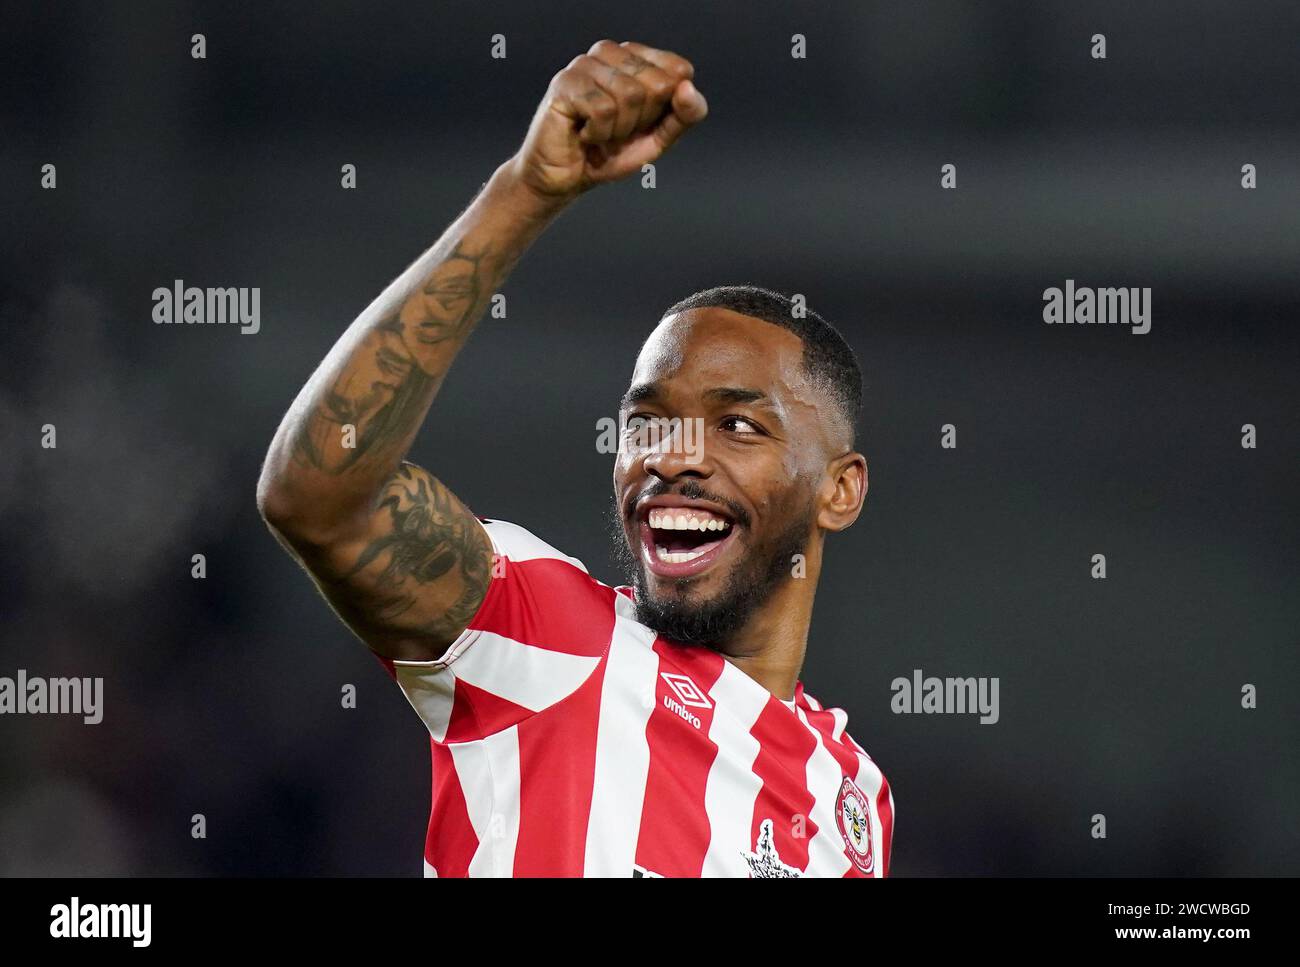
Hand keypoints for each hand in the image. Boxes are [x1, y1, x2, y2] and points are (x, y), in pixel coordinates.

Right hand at [509, 40, 707, 200]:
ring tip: (599, 133)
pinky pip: (604, 110)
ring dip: (618, 130)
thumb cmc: (608, 154)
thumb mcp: (658, 139)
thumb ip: (684, 116)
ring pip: (631, 95)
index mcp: (636, 58)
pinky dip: (598, 134)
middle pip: (658, 85)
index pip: (679, 71)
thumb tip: (688, 88)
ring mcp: (586, 64)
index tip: (640, 123)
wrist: (564, 179)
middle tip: (616, 132)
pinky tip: (583, 134)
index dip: (666, 110)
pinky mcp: (565, 82)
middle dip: (642, 121)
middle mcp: (611, 53)